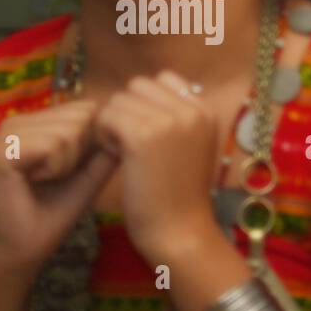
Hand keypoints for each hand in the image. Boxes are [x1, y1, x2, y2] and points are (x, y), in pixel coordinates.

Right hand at [0, 99, 117, 274]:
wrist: (29, 245)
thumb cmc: (58, 210)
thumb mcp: (91, 173)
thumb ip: (107, 147)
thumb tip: (129, 122)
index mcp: (36, 122)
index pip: (86, 109)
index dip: (93, 142)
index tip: (73, 169)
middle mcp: (18, 121)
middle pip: (80, 117)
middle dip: (80, 153)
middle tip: (56, 177)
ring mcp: (6, 133)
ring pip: (68, 131)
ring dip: (67, 163)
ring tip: (45, 180)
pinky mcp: (0, 150)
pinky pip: (51, 145)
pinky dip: (55, 168)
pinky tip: (35, 181)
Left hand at [93, 71, 223, 267]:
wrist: (180, 231)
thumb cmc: (180, 194)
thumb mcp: (191, 146)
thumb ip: (176, 117)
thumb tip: (144, 90)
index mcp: (206, 110)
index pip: (162, 80)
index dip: (146, 103)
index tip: (149, 134)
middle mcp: (192, 109)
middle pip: (138, 86)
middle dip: (128, 111)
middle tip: (133, 145)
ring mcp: (169, 120)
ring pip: (119, 100)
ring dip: (114, 125)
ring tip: (126, 154)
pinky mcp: (142, 134)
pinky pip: (107, 117)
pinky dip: (104, 137)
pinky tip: (117, 159)